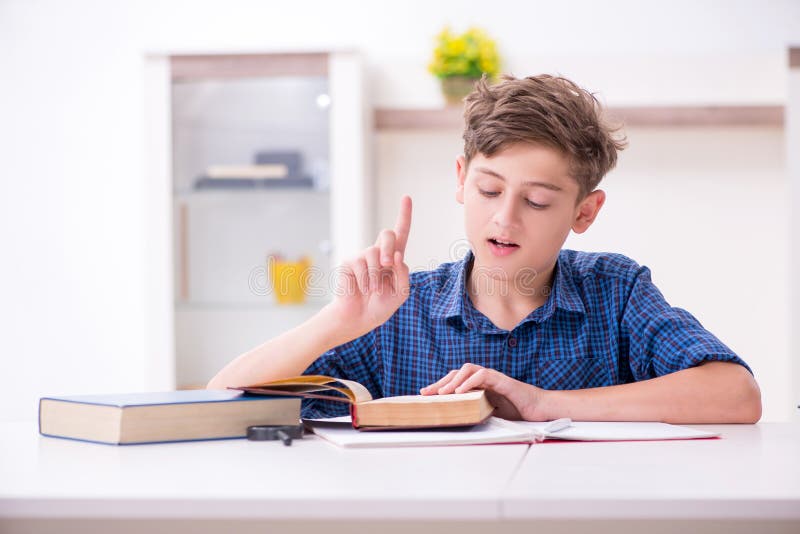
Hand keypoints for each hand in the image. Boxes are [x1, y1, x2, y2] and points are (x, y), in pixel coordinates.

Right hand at [327, 196, 411, 337]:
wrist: (359, 318)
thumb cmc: (380, 305)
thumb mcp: (401, 292)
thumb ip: (403, 273)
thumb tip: (395, 254)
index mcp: (393, 259)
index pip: (401, 234)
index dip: (404, 215)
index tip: (406, 197)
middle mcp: (378, 254)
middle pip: (388, 234)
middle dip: (389, 247)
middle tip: (388, 264)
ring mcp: (362, 256)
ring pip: (374, 253)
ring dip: (376, 274)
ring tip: (373, 289)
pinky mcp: (349, 262)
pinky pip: (362, 264)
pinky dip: (366, 280)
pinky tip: (363, 289)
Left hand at [420, 363, 548, 420]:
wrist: (539, 408)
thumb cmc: (516, 410)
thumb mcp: (489, 411)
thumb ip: (474, 410)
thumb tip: (454, 418)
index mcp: (480, 384)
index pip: (456, 380)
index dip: (440, 385)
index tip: (425, 394)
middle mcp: (484, 377)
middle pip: (457, 373)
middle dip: (440, 382)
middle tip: (426, 393)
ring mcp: (493, 377)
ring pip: (468, 370)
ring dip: (453, 380)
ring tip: (442, 393)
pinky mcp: (502, 380)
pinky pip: (483, 376)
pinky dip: (469, 382)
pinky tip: (460, 392)